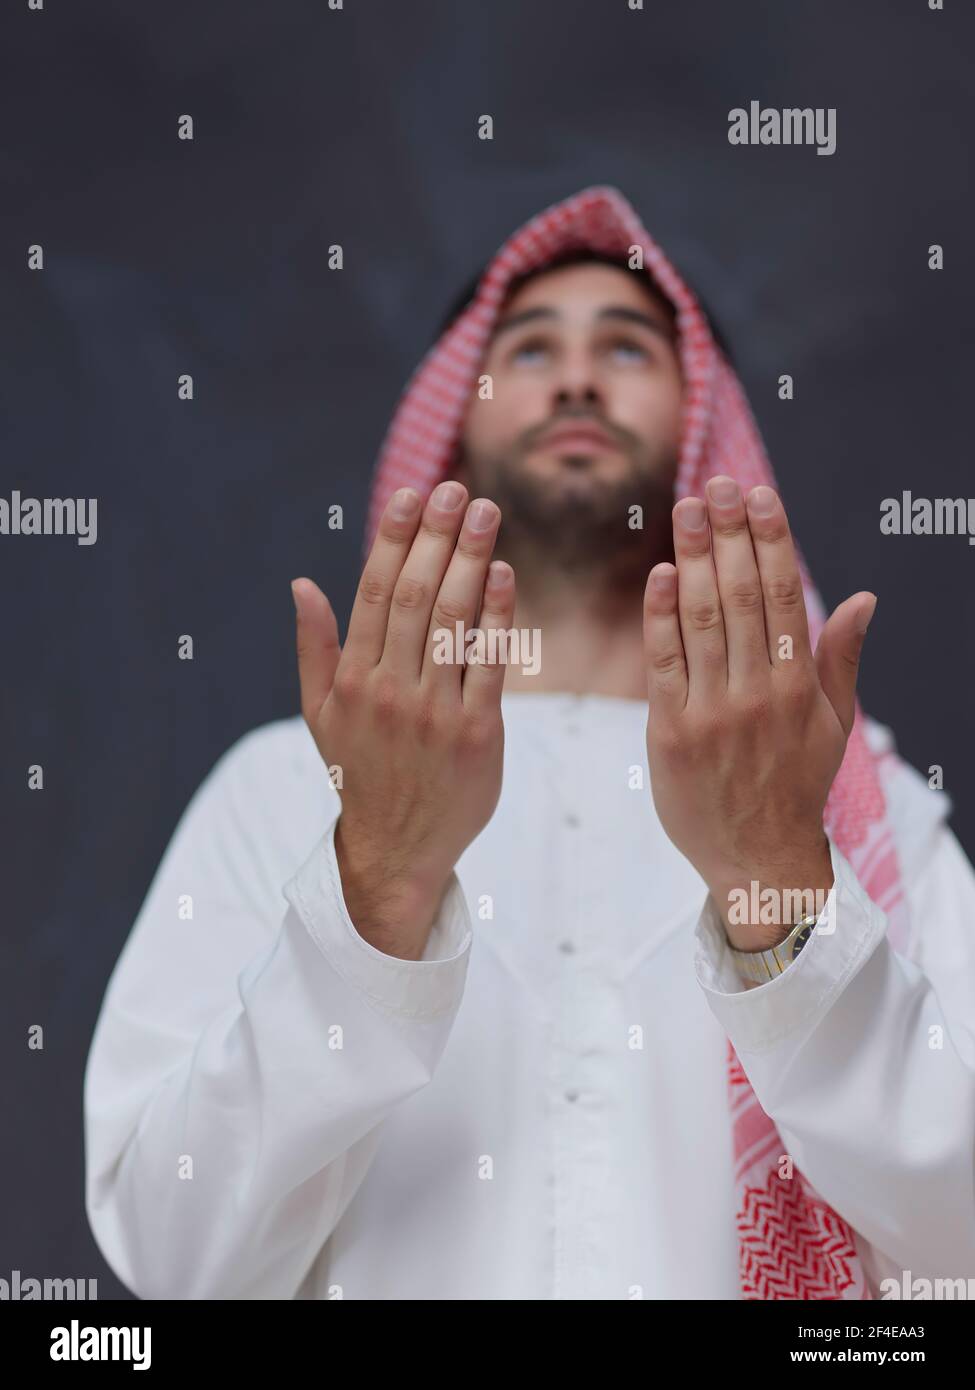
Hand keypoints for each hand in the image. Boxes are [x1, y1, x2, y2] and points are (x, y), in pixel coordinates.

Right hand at [292, 482, 513, 959]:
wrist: (397, 848)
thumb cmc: (361, 772)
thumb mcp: (320, 715)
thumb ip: (314, 647)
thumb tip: (302, 583)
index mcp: (352, 680)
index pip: (375, 592)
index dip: (395, 538)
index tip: (412, 495)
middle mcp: (390, 690)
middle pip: (418, 596)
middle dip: (438, 537)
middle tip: (458, 491)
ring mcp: (435, 712)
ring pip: (455, 622)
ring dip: (472, 561)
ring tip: (486, 514)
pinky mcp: (478, 734)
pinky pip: (489, 665)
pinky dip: (497, 617)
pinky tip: (504, 575)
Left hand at [642, 477, 876, 950]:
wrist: (758, 859)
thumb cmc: (795, 785)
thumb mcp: (834, 726)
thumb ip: (841, 658)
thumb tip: (863, 597)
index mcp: (798, 685)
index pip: (782, 595)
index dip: (770, 539)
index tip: (759, 494)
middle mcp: (758, 692)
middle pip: (741, 596)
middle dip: (729, 534)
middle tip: (715, 484)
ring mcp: (713, 711)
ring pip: (702, 620)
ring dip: (694, 559)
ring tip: (687, 510)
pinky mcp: (671, 732)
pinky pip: (663, 664)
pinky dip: (660, 617)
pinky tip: (661, 574)